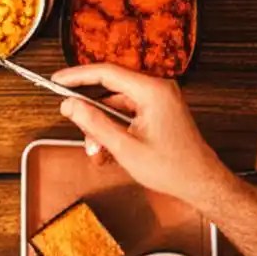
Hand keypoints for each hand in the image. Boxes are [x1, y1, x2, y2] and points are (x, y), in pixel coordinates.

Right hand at [52, 63, 231, 205]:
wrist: (200, 182)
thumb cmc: (173, 167)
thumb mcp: (124, 147)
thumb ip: (93, 123)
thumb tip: (69, 105)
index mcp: (152, 92)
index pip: (106, 73)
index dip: (76, 76)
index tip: (56, 80)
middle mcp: (157, 90)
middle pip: (108, 92)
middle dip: (91, 116)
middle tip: (83, 135)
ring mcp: (158, 101)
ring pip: (114, 106)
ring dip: (102, 128)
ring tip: (100, 153)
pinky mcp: (156, 112)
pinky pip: (125, 115)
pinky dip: (114, 131)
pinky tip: (110, 151)